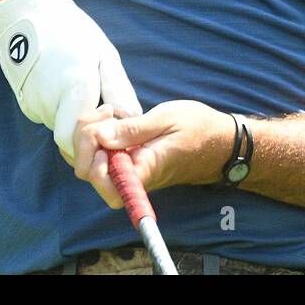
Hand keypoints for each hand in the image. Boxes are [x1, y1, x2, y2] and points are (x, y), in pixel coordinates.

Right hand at [0, 0, 142, 156]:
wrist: (28, 16)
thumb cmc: (72, 32)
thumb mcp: (104, 54)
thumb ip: (117, 89)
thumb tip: (132, 117)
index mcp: (73, 87)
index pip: (79, 139)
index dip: (96, 139)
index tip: (110, 116)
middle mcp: (49, 102)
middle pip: (70, 139)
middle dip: (90, 136)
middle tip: (105, 113)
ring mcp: (34, 105)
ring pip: (61, 129)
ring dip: (79, 122)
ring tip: (90, 94)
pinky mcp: (27, 104)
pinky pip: (51, 118)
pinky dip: (65, 113)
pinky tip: (72, 91)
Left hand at [64, 100, 233, 207]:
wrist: (219, 141)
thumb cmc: (199, 128)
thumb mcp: (168, 119)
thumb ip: (134, 129)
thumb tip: (101, 137)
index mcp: (147, 170)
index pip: (112, 190)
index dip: (95, 168)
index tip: (104, 137)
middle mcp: (134, 177)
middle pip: (89, 174)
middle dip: (84, 142)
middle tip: (105, 115)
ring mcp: (129, 170)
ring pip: (90, 164)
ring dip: (88, 137)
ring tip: (107, 114)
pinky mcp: (127, 162)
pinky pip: (100, 157)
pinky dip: (95, 138)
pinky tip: (108, 120)